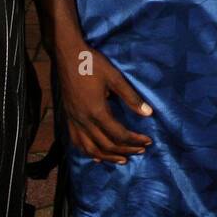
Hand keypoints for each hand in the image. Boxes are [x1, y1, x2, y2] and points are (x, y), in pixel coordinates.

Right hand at [55, 40, 152, 164]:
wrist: (68, 56)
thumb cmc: (93, 64)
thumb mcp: (115, 78)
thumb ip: (131, 97)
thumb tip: (148, 113)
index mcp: (97, 111)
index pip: (119, 134)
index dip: (135, 140)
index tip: (148, 141)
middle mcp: (83, 120)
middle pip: (106, 145)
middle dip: (126, 150)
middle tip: (141, 150)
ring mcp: (74, 121)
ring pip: (90, 149)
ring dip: (107, 157)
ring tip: (122, 160)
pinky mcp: (68, 118)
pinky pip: (77, 143)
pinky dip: (88, 152)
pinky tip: (96, 156)